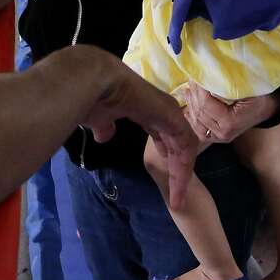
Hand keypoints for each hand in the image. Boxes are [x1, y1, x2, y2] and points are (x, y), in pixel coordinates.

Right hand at [74, 47, 196, 210]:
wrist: (96, 81)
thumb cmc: (94, 97)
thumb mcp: (100, 118)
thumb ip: (105, 127)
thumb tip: (103, 136)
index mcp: (146, 109)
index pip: (163, 136)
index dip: (166, 156)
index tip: (165, 179)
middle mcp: (162, 110)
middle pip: (176, 145)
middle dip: (176, 170)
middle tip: (176, 196)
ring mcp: (170, 112)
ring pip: (184, 148)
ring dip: (181, 174)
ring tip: (177, 198)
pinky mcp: (173, 117)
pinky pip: (185, 147)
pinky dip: (183, 167)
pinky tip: (178, 184)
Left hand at [184, 84, 278, 143]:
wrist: (266, 108)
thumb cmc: (257, 94)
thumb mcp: (244, 86)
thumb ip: (224, 84)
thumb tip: (205, 74)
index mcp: (230, 121)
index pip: (205, 104)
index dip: (198, 89)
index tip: (196, 75)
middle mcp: (223, 133)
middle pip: (199, 112)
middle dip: (193, 94)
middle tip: (191, 79)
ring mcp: (219, 138)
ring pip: (196, 120)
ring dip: (190, 104)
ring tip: (188, 90)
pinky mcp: (216, 138)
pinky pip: (198, 129)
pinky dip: (191, 116)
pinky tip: (188, 106)